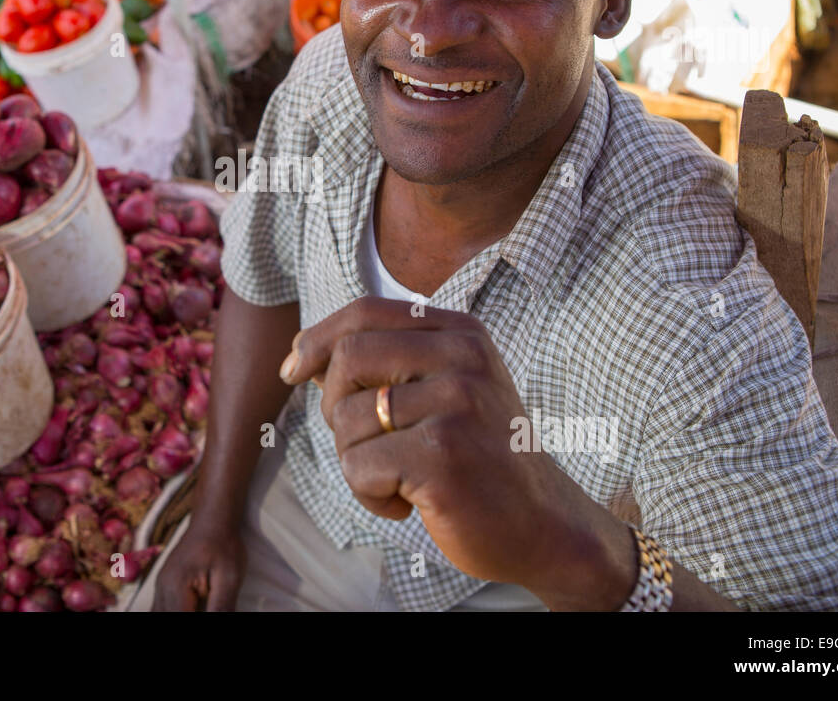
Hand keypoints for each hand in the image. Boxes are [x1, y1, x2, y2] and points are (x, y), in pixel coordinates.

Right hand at [152, 518, 246, 611]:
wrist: (212, 521)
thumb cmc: (224, 546)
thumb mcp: (230, 578)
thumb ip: (222, 607)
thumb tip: (217, 620)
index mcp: (177, 587)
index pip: (179, 618)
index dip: (193, 623)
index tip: (210, 608)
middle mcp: (162, 588)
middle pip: (167, 616)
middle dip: (187, 616)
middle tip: (208, 604)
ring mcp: (160, 587)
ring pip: (160, 613)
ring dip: (177, 612)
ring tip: (201, 603)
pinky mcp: (164, 586)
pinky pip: (160, 609)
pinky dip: (171, 612)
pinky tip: (189, 606)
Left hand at [281, 297, 632, 606]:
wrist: (544, 525)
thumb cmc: (480, 460)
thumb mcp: (443, 393)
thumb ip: (384, 367)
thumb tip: (303, 355)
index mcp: (462, 334)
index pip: (366, 313)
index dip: (318, 339)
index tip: (292, 370)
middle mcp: (464, 359)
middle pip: (349, 357)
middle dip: (335, 407)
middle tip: (363, 446)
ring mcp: (457, 406)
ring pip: (348, 419)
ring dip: (355, 462)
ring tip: (398, 481)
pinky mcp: (443, 457)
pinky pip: (359, 467)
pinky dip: (369, 495)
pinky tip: (407, 505)